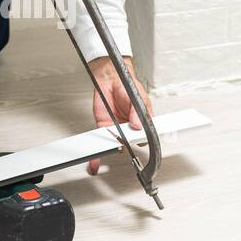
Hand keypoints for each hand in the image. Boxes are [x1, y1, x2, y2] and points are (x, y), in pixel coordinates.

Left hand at [87, 55, 151, 173]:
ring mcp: (117, 129)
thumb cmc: (127, 85)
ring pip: (117, 145)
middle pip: (130, 142)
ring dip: (112, 151)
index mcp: (142, 121)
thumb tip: (138, 124)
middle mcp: (130, 127)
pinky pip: (103, 141)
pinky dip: (98, 154)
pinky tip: (95, 162)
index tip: (140, 142)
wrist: (110, 77)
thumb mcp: (137, 96)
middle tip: (124, 142)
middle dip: (127, 145)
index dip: (143, 141)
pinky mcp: (104, 127)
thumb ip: (138, 111)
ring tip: (111, 150)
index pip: (145, 135)